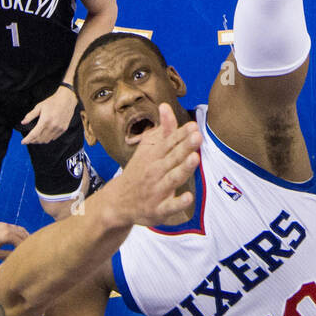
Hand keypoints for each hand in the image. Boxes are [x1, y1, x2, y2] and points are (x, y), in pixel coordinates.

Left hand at [0, 222, 28, 260]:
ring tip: (27, 247)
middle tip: (33, 253)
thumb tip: (18, 258)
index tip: (31, 258)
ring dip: (24, 237)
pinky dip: (19, 234)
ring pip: (19, 230)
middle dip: (28, 243)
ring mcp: (3, 224)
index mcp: (7, 235)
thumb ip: (8, 256)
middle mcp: (7, 227)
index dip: (27, 251)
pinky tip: (18, 241)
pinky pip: (14, 228)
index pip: (22, 243)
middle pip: (23, 234)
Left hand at [21, 86, 77, 144]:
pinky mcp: (63, 129)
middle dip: (32, 141)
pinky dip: (48, 138)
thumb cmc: (52, 102)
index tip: (23, 142)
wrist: (66, 99)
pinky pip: (54, 138)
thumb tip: (23, 122)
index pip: (34, 134)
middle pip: (40, 139)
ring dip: (40, 141)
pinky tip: (45, 135)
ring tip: (36, 138)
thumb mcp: (39, 106)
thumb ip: (30, 115)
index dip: (27, 140)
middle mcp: (52, 126)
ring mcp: (59, 128)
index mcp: (45, 120)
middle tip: (29, 139)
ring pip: (47, 140)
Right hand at [106, 103, 200, 226]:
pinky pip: (169, 206)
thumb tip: (165, 105)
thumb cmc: (139, 171)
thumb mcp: (147, 148)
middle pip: (172, 158)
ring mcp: (156, 191)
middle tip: (197, 136)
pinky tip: (188, 197)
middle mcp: (155, 171)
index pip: (169, 143)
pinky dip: (178, 203)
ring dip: (183, 169)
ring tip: (195, 158)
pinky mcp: (158, 209)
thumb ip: (162, 129)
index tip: (193, 126)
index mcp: (153, 156)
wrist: (117, 201)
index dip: (181, 135)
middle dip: (184, 147)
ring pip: (172, 179)